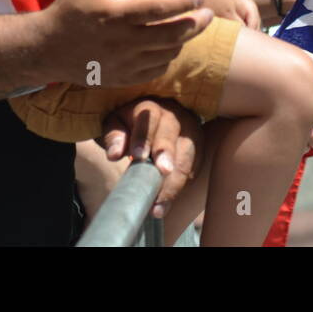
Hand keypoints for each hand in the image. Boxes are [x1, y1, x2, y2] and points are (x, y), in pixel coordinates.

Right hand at [37, 0, 213, 86]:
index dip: (183, 2)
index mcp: (116, 16)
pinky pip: (156, 70)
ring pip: (167, 54)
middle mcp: (123, 42)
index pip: (159, 9)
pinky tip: (172, 45)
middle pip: (171, 35)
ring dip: (183, 40)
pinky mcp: (123, 77)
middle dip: (195, 24)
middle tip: (208, 14)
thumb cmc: (68, 11)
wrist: (47, 49)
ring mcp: (124, 63)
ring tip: (191, 26)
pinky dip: (168, 57)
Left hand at [101, 97, 201, 218]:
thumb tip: (114, 154)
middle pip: (173, 135)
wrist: (155, 122)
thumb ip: (113, 136)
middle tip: (162, 172)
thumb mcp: (116, 124)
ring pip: (187, 155)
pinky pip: (193, 169)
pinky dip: (180, 187)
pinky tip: (166, 203)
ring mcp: (190, 132)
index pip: (149, 118)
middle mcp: (174, 117)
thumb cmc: (130, 125)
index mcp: (151, 107)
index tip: (138, 156)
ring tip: (159, 204)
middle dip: (167, 154)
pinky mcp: (198, 150)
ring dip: (174, 181)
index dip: (144, 137)